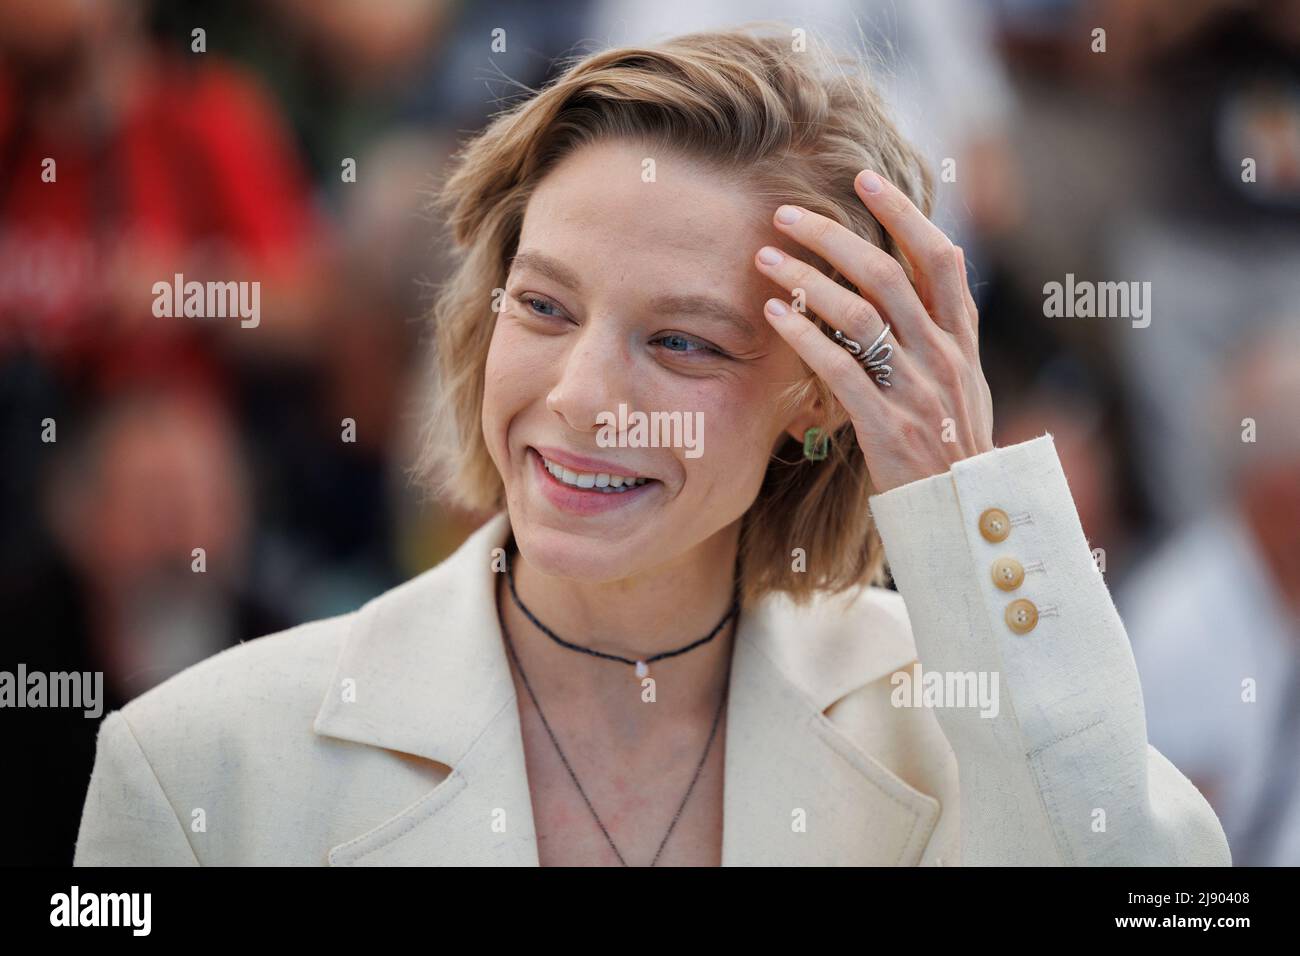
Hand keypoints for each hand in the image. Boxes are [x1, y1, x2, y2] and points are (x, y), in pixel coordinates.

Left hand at [754, 169, 995, 493]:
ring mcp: (917, 392)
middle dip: (833, 236)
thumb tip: (922, 270)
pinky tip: (773, 315)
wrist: (965, 514)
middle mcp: (943, 357)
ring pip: (860, 316)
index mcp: (961, 340)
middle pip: (887, 274)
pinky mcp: (888, 427)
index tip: (864, 178)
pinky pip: (840, 370)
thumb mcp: (963, 379)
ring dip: (806, 280)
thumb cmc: (953, 444)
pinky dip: (804, 337)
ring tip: (765, 259)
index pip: (939, 257)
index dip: (903, 212)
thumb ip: (943, 328)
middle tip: (786, 214)